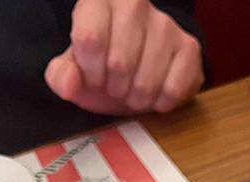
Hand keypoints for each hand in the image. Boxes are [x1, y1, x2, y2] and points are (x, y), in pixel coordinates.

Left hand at [44, 0, 203, 114]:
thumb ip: (60, 76)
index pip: (89, 39)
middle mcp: (134, 3)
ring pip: (147, 81)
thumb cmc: (104, 65)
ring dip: (138, 99)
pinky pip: (174, 89)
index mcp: (99, 0)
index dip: (90, 70)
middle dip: (116, 88)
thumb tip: (68, 83)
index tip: (95, 75)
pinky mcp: (189, 47)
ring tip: (135, 92)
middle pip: (120, 63)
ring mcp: (165, 24)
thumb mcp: (76, 70)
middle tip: (117, 86)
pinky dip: (162, 102)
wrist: (140, 66)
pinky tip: (156, 94)